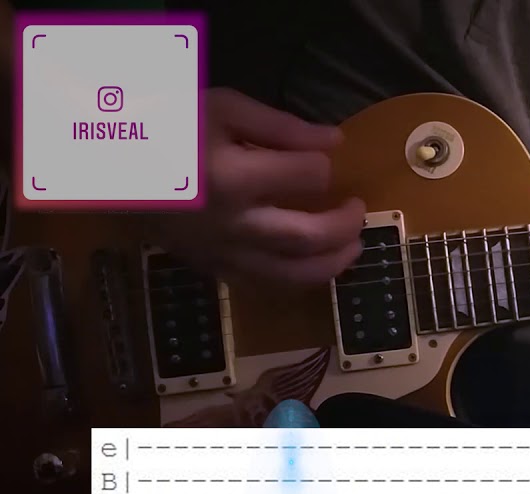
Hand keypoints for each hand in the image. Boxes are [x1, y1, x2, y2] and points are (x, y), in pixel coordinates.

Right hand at [145, 88, 365, 284]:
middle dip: (345, 224)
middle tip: (358, 209)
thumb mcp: (223, 108)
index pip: (308, 176)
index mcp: (233, 177)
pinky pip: (262, 284)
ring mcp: (219, 251)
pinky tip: (313, 265)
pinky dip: (296, 278)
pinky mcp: (209, 267)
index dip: (323, 165)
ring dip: (332, 263)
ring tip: (354, 248)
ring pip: (290, 274)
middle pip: (308, 236)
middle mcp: (231, 223)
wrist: (105, 161)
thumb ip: (282, 128)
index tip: (324, 156)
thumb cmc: (166, 124)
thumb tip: (334, 143)